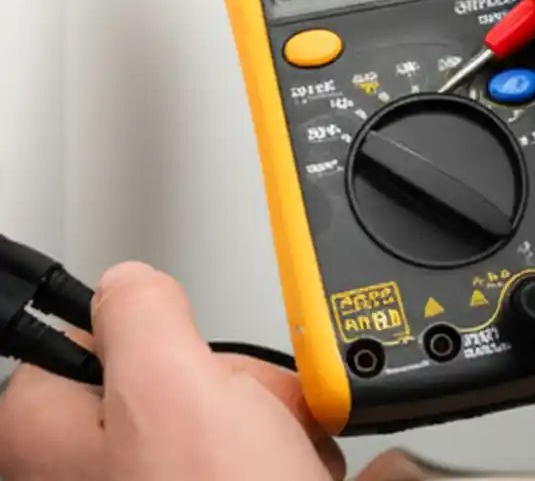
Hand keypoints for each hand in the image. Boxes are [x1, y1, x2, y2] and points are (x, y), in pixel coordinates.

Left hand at [0, 262, 343, 479]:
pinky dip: (276, 468)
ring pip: (218, 423)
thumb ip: (143, 312)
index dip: (169, 340)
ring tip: (282, 469)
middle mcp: (81, 474)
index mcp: (43, 433)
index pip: (99, 335)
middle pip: (173, 379)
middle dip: (237, 395)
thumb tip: (129, 281)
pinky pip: (240, 465)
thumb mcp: (175, 387)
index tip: (200, 365)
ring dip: (269, 433)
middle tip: (253, 431)